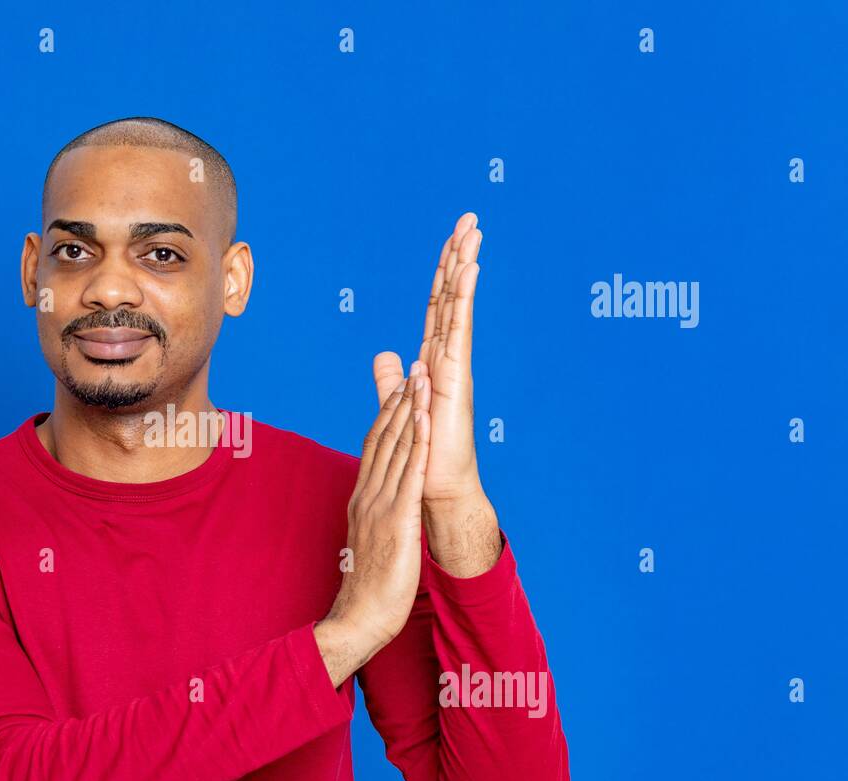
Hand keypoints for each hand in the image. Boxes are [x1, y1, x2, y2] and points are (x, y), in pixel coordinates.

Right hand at [324, 364, 432, 656]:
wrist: (359, 616)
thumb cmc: (366, 587)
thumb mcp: (369, 541)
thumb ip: (375, 517)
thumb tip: (383, 507)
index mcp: (362, 500)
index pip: (374, 448)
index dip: (388, 416)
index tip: (399, 390)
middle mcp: (369, 496)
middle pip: (384, 439)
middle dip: (399, 402)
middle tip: (412, 369)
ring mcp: (381, 506)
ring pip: (398, 449)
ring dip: (410, 412)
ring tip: (421, 380)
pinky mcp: (397, 520)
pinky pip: (410, 475)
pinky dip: (418, 445)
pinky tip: (426, 421)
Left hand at [372, 212, 483, 505]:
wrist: (434, 485)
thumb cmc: (422, 450)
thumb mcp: (398, 404)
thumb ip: (391, 379)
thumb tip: (385, 354)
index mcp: (433, 358)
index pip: (437, 306)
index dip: (442, 273)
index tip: (452, 239)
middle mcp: (447, 356)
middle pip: (451, 296)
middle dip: (460, 256)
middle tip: (470, 219)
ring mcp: (454, 364)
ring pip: (457, 305)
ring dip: (464, 266)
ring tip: (473, 231)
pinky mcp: (455, 376)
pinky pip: (458, 327)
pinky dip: (463, 296)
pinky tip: (469, 270)